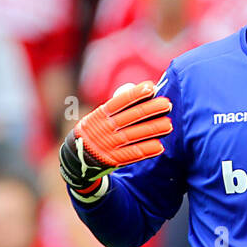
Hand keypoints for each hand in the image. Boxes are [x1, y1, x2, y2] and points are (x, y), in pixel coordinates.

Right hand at [59, 80, 171, 201]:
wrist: (78, 157)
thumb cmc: (96, 130)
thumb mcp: (100, 115)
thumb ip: (118, 104)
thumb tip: (140, 91)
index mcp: (101, 114)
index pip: (120, 101)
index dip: (136, 94)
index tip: (151, 87)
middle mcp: (105, 128)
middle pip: (131, 117)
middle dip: (150, 110)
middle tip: (167, 104)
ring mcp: (109, 144)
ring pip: (134, 135)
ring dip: (152, 130)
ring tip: (168, 125)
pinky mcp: (113, 159)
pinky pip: (132, 154)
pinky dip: (146, 150)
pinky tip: (159, 146)